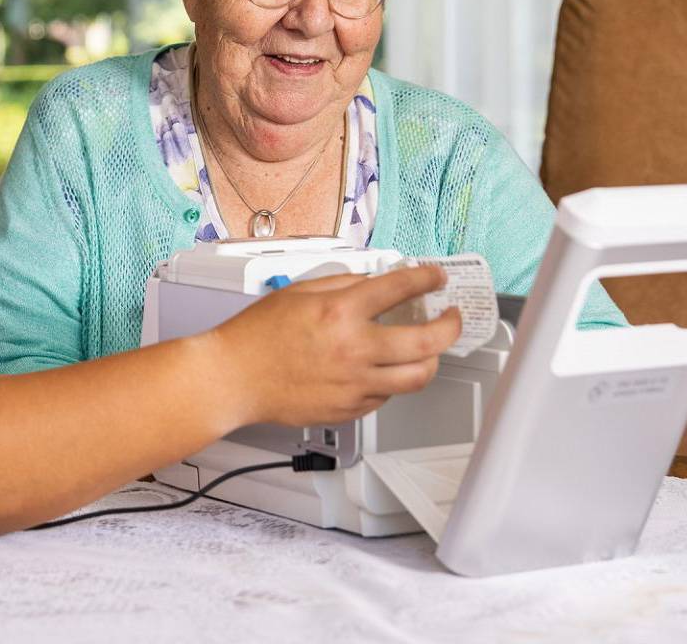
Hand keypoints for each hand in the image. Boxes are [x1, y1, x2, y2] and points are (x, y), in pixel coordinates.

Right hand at [211, 265, 460, 426]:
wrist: (234, 378)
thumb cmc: (256, 336)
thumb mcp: (297, 291)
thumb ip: (341, 285)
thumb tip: (374, 282)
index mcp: (340, 312)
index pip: (401, 288)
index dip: (426, 278)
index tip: (434, 277)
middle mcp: (354, 349)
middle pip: (427, 341)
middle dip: (450, 325)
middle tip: (452, 318)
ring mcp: (355, 383)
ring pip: (418, 377)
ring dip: (431, 359)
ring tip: (428, 350)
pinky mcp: (350, 408)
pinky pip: (387, 396)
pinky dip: (393, 380)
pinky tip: (383, 369)